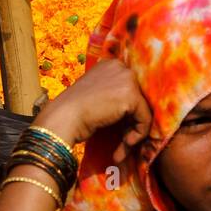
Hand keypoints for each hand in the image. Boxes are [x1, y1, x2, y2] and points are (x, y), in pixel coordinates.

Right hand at [33, 58, 153, 163]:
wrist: (64, 117)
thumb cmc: (75, 111)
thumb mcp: (97, 95)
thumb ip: (114, 94)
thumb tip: (134, 110)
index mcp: (111, 64)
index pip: (132, 88)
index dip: (129, 111)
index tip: (122, 128)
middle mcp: (121, 67)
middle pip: (139, 99)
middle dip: (133, 122)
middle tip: (124, 141)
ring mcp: (127, 80)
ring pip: (142, 110)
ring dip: (134, 131)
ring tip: (124, 146)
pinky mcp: (131, 96)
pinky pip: (145, 119)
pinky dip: (139, 134)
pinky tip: (127, 144)